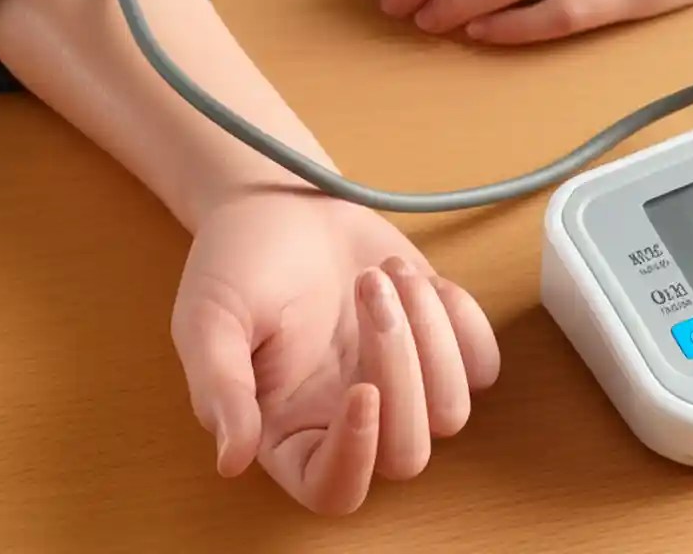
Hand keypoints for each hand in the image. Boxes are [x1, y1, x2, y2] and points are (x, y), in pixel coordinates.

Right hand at [170, 191, 499, 514]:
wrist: (286, 204)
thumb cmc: (240, 263)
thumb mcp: (209, 317)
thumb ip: (219, 388)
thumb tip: (231, 461)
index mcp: (288, 432)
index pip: (333, 489)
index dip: (356, 455)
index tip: (362, 390)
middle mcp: (349, 423)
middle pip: (406, 454)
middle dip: (400, 368)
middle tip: (367, 284)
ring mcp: (402, 389)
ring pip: (452, 411)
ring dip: (430, 335)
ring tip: (387, 271)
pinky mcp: (440, 349)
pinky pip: (484, 367)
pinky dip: (463, 320)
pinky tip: (420, 280)